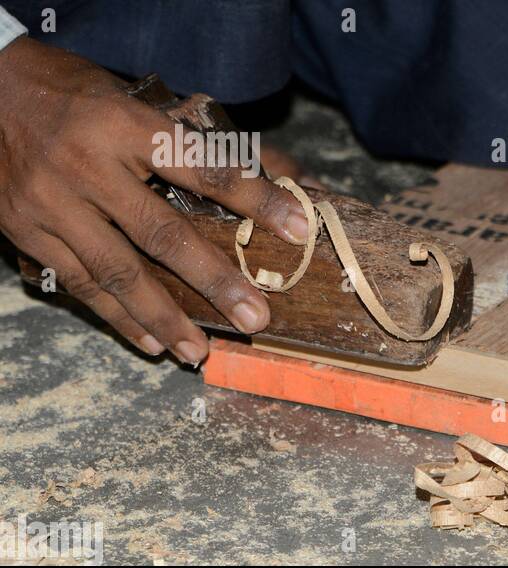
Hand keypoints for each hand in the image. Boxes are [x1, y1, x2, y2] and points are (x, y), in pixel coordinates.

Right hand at [0, 37, 309, 363]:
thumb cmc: (71, 91)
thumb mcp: (133, 97)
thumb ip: (194, 140)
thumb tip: (278, 174)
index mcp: (124, 123)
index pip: (204, 167)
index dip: (255, 199)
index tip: (297, 228)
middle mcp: (86, 164)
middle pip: (162, 234)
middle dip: (214, 281)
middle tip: (255, 317)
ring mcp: (51, 200)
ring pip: (117, 273)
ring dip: (164, 318)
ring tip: (201, 351)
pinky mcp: (23, 229)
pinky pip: (78, 284)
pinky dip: (116, 318)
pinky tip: (151, 343)